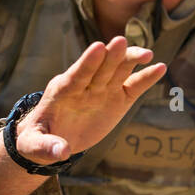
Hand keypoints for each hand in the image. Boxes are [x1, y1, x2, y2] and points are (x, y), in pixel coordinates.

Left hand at [12, 36, 165, 165]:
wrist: (52, 138)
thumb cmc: (37, 139)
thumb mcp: (34, 145)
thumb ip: (46, 146)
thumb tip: (62, 152)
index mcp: (62, 91)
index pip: (76, 74)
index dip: (87, 62)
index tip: (98, 47)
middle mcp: (84, 85)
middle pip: (100, 68)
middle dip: (110, 56)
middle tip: (121, 42)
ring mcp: (102, 90)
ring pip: (118, 71)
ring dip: (130, 61)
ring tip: (147, 54)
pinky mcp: (117, 99)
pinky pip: (133, 86)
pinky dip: (145, 78)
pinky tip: (160, 68)